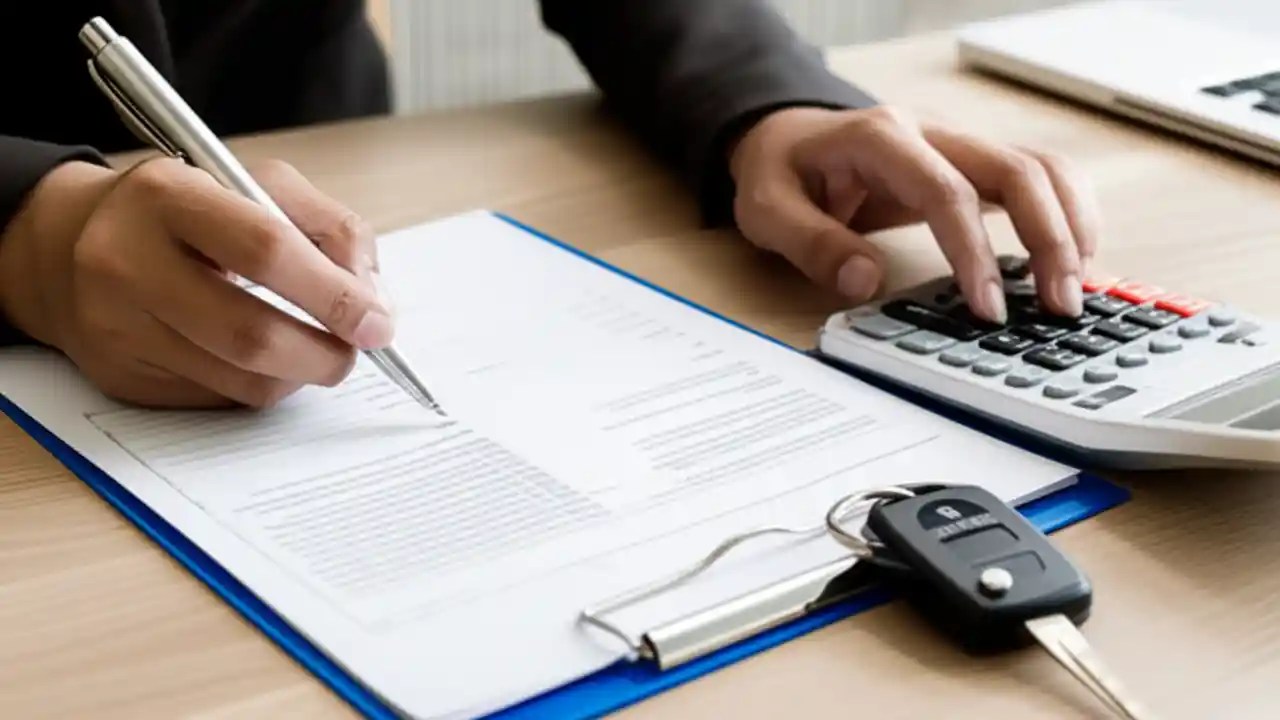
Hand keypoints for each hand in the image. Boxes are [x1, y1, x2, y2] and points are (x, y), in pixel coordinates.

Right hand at [0, 157, 392, 407]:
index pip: (267, 250)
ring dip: (300, 375)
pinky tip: (264, 360)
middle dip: (325, 353)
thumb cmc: (184, 214)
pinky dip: (260, 386)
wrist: (67, 246)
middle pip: (251, 333)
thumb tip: (372, 298)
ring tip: (316, 352)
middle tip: (356, 350)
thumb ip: (329, 227)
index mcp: (167, 196)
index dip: (334, 293)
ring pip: (240, 380)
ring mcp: (117, 326)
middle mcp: (127, 261)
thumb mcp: (256, 186)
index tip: (376, 321)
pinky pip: (217, 399)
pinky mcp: (120, 376)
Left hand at [727, 106, 1101, 322]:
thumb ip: (812, 244)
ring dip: (1071, 223)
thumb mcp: (769, 211)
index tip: (989, 308)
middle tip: (1060, 305)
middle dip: (1049, 238)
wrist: (786, 138)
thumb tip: (865, 280)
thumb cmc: (781, 173)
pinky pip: (1037, 176)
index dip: (974, 251)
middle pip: (1016, 169)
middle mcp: (932, 131)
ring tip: (1078, 287)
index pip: (947, 192)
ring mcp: (958, 143)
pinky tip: (1072, 259)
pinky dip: (1066, 213)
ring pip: (1041, 166)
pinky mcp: (973, 162)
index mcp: (881, 138)